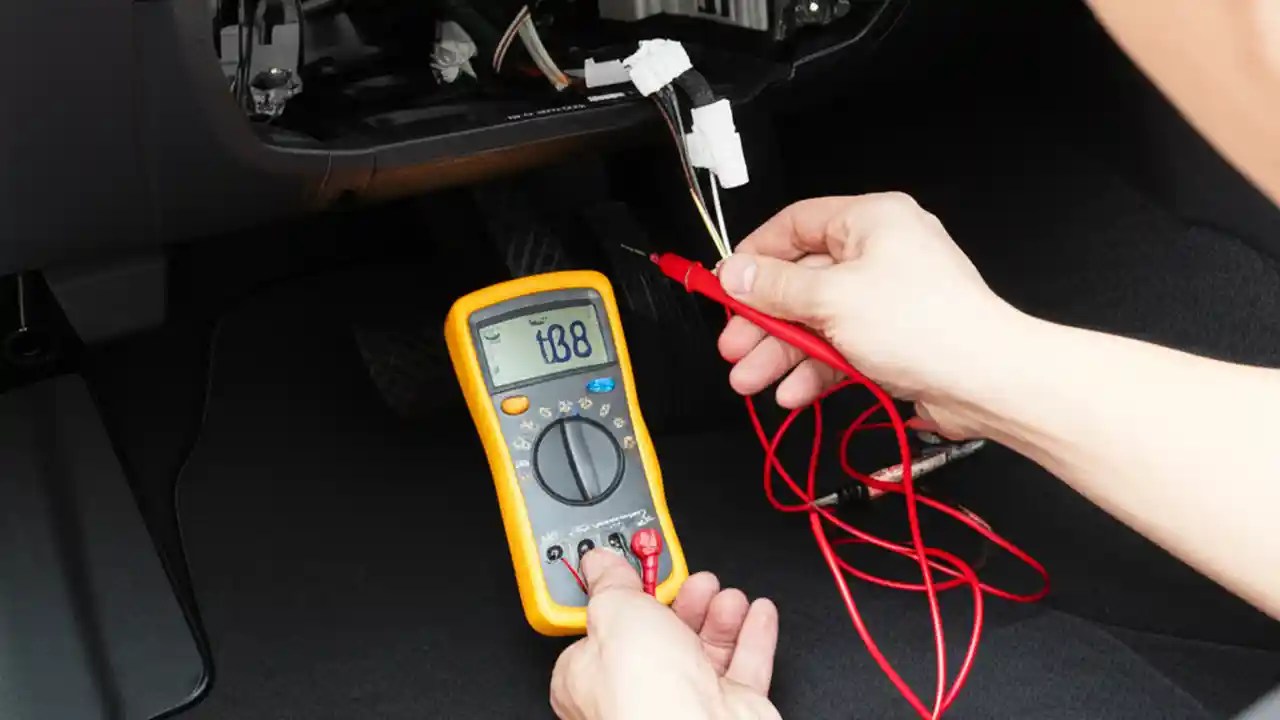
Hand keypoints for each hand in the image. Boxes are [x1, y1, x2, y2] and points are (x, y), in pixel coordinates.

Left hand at [550, 550, 781, 719]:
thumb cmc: (645, 695)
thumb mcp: (615, 613)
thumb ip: (609, 583)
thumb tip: (601, 564)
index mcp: (591, 676)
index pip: (602, 627)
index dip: (623, 594)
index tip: (638, 566)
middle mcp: (637, 693)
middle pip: (660, 634)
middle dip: (682, 600)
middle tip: (693, 579)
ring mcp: (685, 703)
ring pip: (704, 649)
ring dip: (720, 614)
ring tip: (727, 595)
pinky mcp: (729, 710)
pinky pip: (745, 667)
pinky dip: (754, 636)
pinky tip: (758, 613)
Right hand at [717, 192, 1018, 436]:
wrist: (986, 380)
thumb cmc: (928, 325)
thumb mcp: (832, 300)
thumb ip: (776, 288)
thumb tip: (736, 274)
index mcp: (871, 221)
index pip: (797, 225)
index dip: (756, 255)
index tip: (727, 284)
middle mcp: (881, 253)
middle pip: (802, 281)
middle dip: (763, 320)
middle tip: (734, 345)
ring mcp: (887, 299)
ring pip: (818, 321)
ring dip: (781, 352)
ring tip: (752, 379)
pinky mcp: (894, 339)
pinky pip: (841, 348)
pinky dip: (815, 369)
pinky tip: (793, 392)